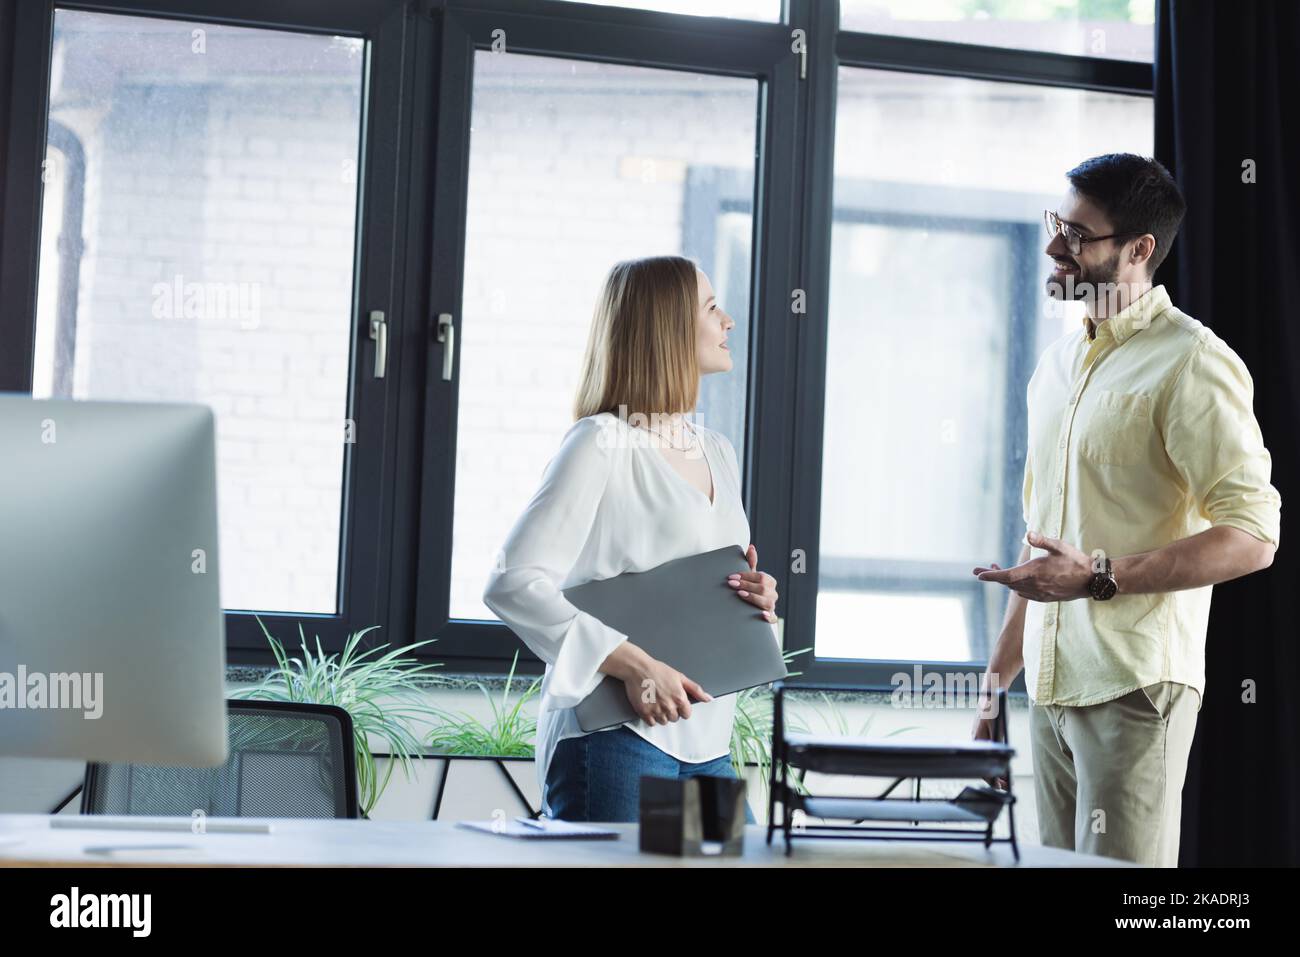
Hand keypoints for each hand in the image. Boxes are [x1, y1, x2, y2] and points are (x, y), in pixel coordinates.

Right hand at [623, 657, 712, 725]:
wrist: (638, 668)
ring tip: (656, 701)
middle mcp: (669, 706)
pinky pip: (651, 723)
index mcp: (680, 698)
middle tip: (664, 699)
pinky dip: (651, 717)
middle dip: (671, 711)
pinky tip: (650, 706)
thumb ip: (696, 690)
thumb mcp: (680, 677)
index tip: (675, 701)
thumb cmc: (658, 670)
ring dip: (661, 715)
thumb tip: (708, 699)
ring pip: (663, 722)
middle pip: (674, 718)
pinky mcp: (644, 712)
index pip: (686, 714)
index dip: (682, 708)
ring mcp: (656, 710)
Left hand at [728, 543, 777, 621]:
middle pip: (762, 588)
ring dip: (753, 598)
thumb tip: (750, 547)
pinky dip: (768, 617)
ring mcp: (772, 606)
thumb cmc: (751, 589)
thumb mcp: (750, 577)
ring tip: (741, 594)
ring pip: (767, 602)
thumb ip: (750, 562)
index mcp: (770, 582)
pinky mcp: (771, 617)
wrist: (751, 607)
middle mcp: (772, 593)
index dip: (746, 576)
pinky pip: (773, 618)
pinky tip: (762, 615)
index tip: (732, 577)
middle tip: (732, 584)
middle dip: (746, 585)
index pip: (760, 576)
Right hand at [970, 709, 1008, 790]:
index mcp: (978, 741)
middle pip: (983, 764)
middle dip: (994, 776)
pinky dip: (994, 758)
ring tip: (1006, 776)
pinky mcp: (982, 732)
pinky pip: (986, 750)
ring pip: (986, 757)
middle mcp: (976, 740)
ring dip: (995, 768)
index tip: (1002, 787)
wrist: (991, 694)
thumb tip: (1001, 764)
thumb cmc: (995, 710)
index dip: (992, 779)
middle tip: (1007, 784)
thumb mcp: (999, 730)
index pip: (982, 767)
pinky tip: (1000, 761)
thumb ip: (998, 746)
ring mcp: (978, 736)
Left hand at [973, 531, 1092, 601]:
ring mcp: (1039, 593)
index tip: (978, 574)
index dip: (991, 576)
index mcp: (1034, 572)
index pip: (1006, 576)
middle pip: (1007, 583)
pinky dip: (1016, 587)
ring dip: (1005, 581)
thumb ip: (1042, 541)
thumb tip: (1028, 534)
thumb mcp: (1059, 546)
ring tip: (998, 571)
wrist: (1091, 581)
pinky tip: (1016, 581)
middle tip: (981, 570)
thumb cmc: (1075, 560)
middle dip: (994, 576)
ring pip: (1015, 588)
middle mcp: (1034, 585)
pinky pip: (1025, 594)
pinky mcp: (1045, 598)